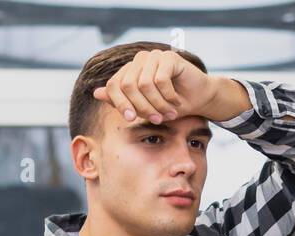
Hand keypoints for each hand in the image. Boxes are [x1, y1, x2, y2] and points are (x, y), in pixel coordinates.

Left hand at [93, 48, 219, 125]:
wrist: (198, 99)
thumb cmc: (171, 104)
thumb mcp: (144, 108)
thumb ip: (121, 100)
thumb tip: (96, 93)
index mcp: (130, 70)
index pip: (114, 85)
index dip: (120, 103)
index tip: (131, 119)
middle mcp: (139, 60)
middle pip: (128, 85)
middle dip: (142, 107)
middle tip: (156, 119)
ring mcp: (154, 56)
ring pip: (145, 84)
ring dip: (158, 104)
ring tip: (169, 113)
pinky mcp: (169, 57)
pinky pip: (160, 80)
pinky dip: (168, 96)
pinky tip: (176, 101)